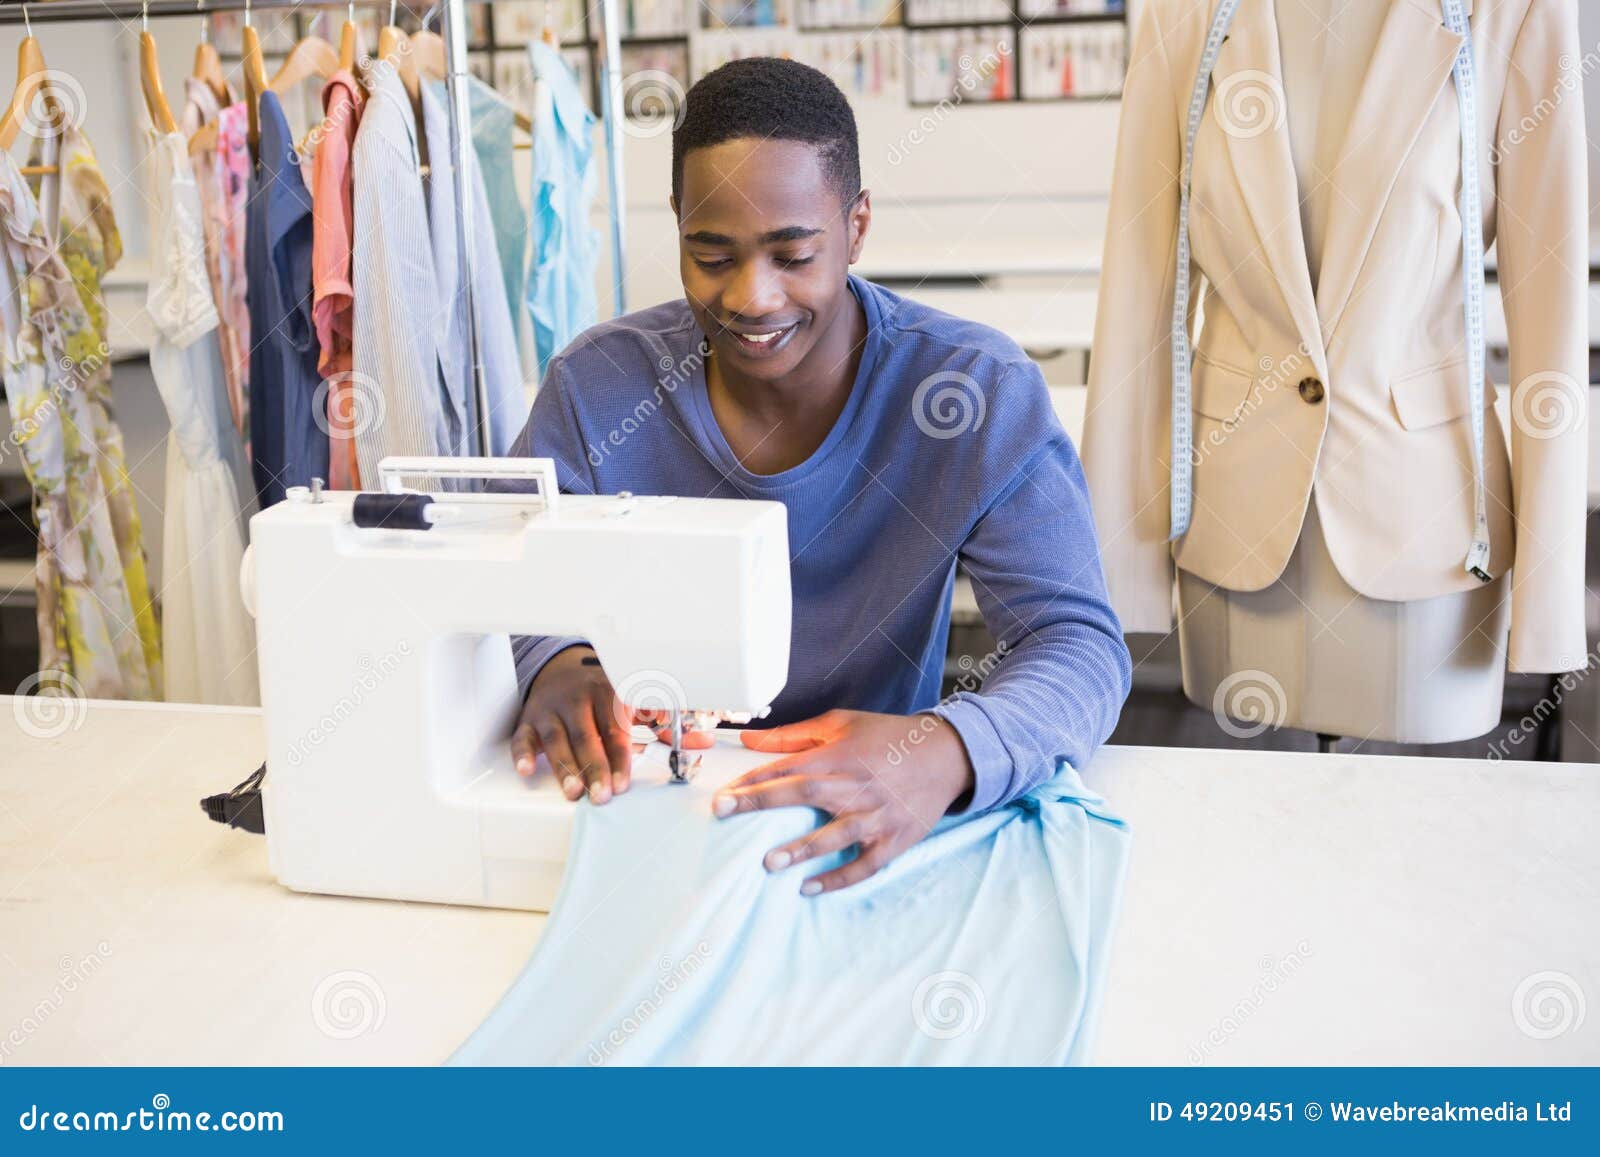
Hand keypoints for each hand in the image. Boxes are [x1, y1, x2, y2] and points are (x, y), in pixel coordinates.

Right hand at [512, 646, 714, 803]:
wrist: (561, 670)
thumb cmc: (602, 694)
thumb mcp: (632, 703)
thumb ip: (664, 726)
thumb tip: (704, 741)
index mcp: (607, 692)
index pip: (615, 727)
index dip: (620, 757)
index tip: (623, 783)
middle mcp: (577, 698)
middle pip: (586, 736)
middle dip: (594, 768)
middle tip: (601, 795)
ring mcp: (550, 708)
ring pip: (556, 738)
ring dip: (564, 767)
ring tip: (573, 792)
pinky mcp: (528, 719)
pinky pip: (523, 736)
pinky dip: (523, 753)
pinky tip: (528, 770)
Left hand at [712, 709, 974, 894]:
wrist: (947, 754)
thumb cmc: (888, 737)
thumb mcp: (842, 723)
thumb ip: (793, 734)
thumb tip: (748, 740)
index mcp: (841, 754)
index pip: (789, 766)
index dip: (753, 778)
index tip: (722, 793)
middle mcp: (857, 785)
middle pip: (804, 793)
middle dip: (761, 802)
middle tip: (724, 812)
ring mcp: (877, 815)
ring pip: (837, 834)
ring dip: (804, 848)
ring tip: (770, 862)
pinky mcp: (894, 839)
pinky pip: (865, 864)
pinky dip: (840, 878)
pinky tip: (810, 888)